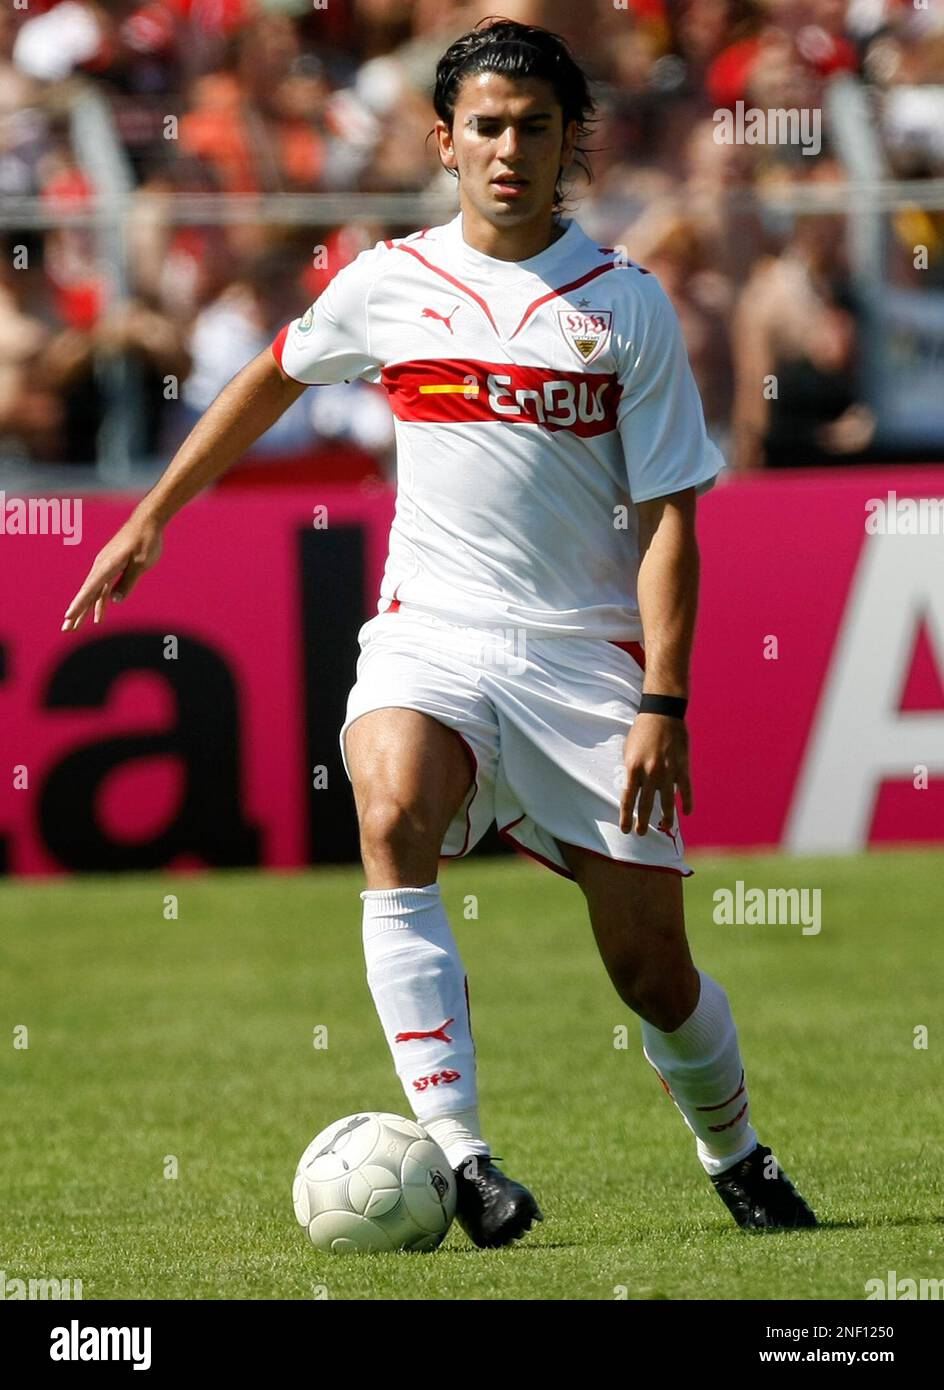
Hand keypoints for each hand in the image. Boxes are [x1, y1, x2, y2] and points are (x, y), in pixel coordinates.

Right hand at [61, 511, 163, 631]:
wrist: (146, 523)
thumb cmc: (145, 542)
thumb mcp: (140, 564)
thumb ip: (127, 582)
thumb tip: (114, 600)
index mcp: (107, 566)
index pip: (90, 589)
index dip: (79, 604)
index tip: (68, 616)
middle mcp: (101, 567)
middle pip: (87, 594)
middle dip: (76, 613)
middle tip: (66, 629)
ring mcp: (105, 567)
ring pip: (93, 593)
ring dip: (85, 611)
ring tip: (75, 627)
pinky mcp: (111, 568)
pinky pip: (102, 588)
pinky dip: (99, 602)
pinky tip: (99, 616)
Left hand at [619, 712, 692, 834]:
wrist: (662, 713)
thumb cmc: (642, 731)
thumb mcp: (629, 751)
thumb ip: (631, 772)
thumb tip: (632, 791)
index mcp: (633, 768)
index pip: (628, 799)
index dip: (626, 816)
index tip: (625, 829)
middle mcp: (650, 772)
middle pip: (646, 804)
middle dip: (643, 822)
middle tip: (640, 834)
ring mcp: (667, 771)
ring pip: (667, 801)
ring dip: (665, 817)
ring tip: (664, 827)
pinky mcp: (682, 766)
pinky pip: (685, 789)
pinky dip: (686, 802)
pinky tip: (686, 812)